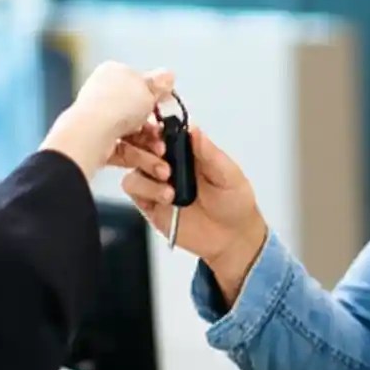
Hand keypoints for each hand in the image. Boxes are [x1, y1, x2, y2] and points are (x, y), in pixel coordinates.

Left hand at [40, 63, 173, 180]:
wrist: (92, 133)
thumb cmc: (116, 105)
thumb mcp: (149, 87)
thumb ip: (161, 83)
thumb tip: (168, 76)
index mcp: (114, 73)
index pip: (139, 84)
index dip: (156, 96)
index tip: (169, 104)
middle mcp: (104, 96)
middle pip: (138, 113)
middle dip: (155, 128)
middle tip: (165, 134)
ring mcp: (99, 121)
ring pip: (133, 135)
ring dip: (151, 145)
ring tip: (161, 152)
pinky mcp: (98, 144)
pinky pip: (125, 150)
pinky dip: (141, 158)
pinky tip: (154, 163)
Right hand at [118, 125, 266, 304]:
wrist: (232, 239)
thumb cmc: (235, 203)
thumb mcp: (229, 175)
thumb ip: (210, 154)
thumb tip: (195, 130)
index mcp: (189, 152)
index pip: (164, 132)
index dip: (157, 131)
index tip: (160, 136)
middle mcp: (170, 165)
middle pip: (142, 147)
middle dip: (146, 149)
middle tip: (162, 156)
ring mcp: (158, 184)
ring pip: (134, 168)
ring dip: (147, 172)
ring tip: (169, 183)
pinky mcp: (150, 204)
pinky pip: (134, 190)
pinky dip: (145, 190)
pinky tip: (166, 197)